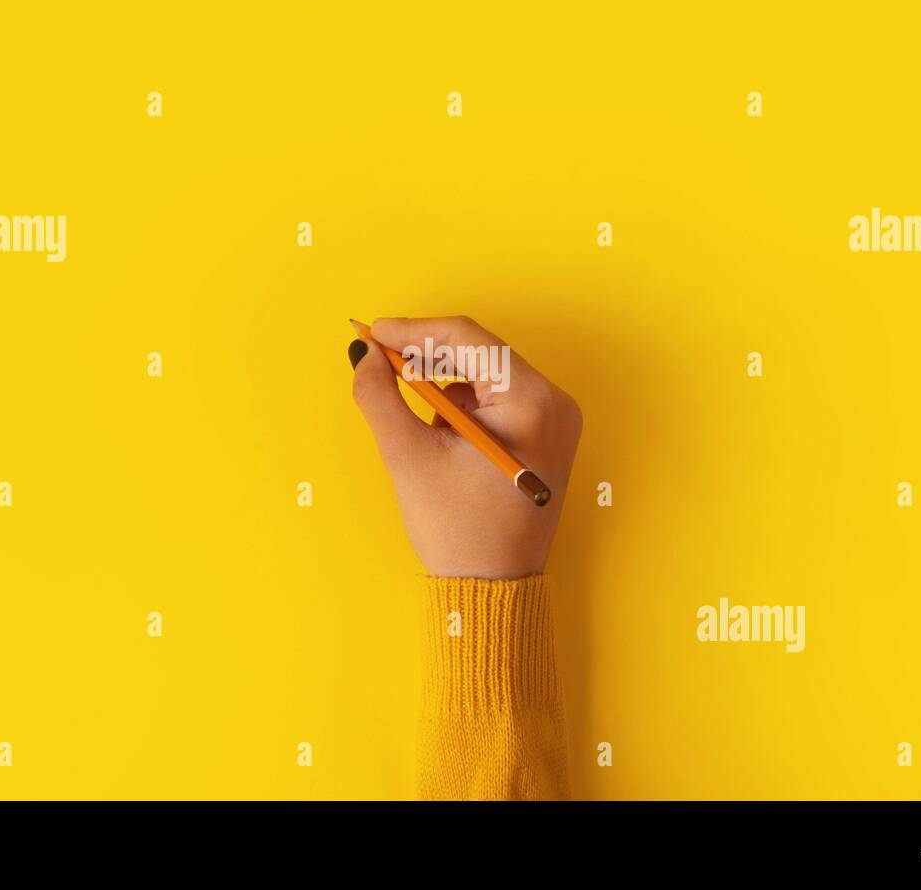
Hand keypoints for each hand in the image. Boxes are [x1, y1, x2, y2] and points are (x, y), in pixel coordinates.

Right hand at [349, 316, 581, 579]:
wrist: (491, 589)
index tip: (374, 333)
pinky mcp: (547, 435)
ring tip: (419, 422)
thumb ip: (380, 395)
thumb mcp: (408, 457)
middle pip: (482, 352)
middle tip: (380, 361)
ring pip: (487, 374)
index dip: (416, 331)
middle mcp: (556, 403)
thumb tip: (364, 353)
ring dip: (445, 384)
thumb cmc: (459, 531)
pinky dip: (464, 405)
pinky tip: (443, 437)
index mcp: (533, 404)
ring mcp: (556, 419)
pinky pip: (498, 398)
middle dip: (428, 355)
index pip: (470, 339)